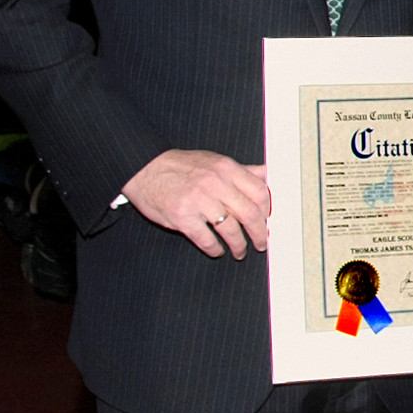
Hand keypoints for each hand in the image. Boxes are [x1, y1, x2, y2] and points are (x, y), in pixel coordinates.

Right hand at [122, 149, 270, 258]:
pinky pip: (206, 239)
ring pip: (230, 230)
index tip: (268, 222)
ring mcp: (198, 200)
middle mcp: (215, 183)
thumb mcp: (215, 162)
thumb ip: (243, 171)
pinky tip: (216, 251)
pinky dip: (214, 249)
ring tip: (239, 251)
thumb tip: (268, 176)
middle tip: (261, 243)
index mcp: (227, 169)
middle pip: (249, 214)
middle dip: (259, 233)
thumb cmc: (181, 166)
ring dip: (239, 245)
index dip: (268, 211)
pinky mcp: (181, 216)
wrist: (144, 168)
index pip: (260, 192)